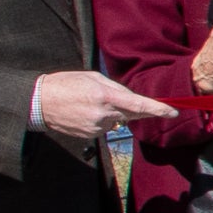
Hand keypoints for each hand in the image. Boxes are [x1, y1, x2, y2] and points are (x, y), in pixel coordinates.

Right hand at [31, 70, 176, 147]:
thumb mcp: (92, 78)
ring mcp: (97, 126)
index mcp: (105, 95)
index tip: (173, 112)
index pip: (139, 104)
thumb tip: (133, 98)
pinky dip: (102, 120)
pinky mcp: (91, 135)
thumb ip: (116, 88)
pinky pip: (106, 127)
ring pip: (118, 120)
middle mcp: (104, 113)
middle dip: (133, 108)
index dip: (158, 109)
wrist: (39, 102)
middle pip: (131, 113)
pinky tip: (86, 112)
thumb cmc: (66, 84)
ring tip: (90, 103)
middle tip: (115, 98)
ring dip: (113, 113)